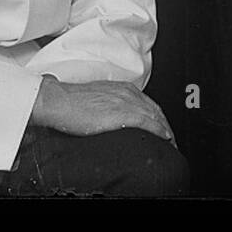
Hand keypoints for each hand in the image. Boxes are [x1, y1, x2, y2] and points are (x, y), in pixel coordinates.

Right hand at [30, 76, 174, 142]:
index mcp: (123, 89)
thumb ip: (110, 106)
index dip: (158, 117)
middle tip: (171, 138)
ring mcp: (126, 102)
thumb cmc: (72, 103)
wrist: (60, 101)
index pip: (149, 104)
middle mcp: (128, 93)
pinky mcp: (122, 113)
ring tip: (170, 142)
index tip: (163, 128)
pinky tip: (164, 138)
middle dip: (166, 124)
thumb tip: (112, 119)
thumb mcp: (98, 101)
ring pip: (156, 116)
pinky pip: (148, 122)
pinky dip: (159, 130)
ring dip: (166, 129)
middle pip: (156, 110)